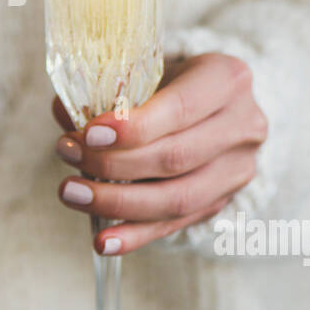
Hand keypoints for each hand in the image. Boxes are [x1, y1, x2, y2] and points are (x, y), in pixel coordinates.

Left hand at [54, 53, 266, 253]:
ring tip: (72, 194)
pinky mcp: (222, 200)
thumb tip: (66, 114)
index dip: (134, 127)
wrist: (215, 104)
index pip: (181, 109)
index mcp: (227, 79)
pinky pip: (176, 224)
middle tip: (67, 156)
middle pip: (176, 157)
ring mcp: (237, 169)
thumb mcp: (150, 69)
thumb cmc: (173, 79)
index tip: (89, 135)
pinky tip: (103, 241)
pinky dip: (135, 235)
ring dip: (118, 202)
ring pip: (177, 198)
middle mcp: (243, 125)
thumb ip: (109, 89)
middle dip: (114, 164)